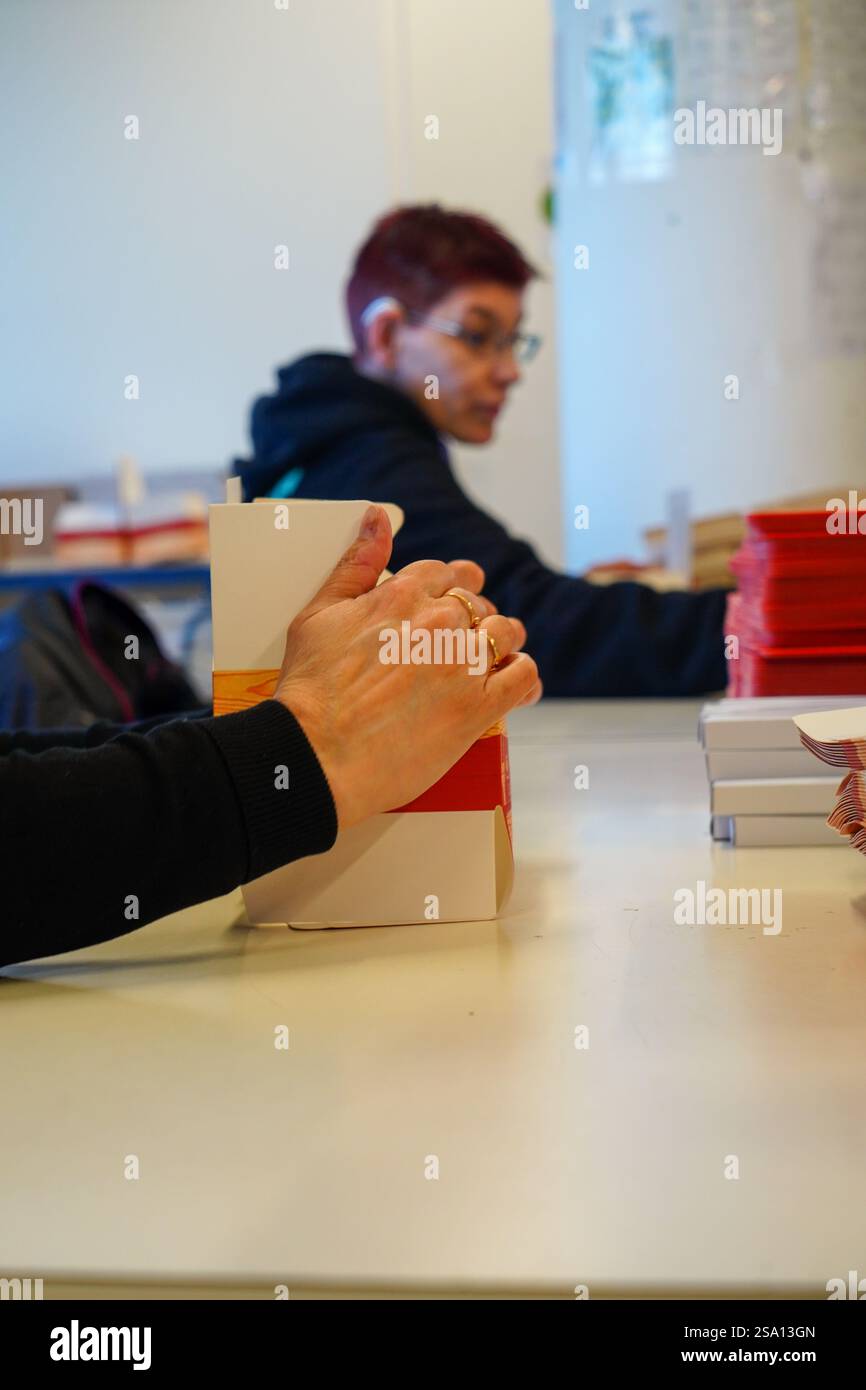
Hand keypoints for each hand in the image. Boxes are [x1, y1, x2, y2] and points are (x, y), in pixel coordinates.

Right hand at [274, 505, 540, 828]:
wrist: (318, 753)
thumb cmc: (310, 690)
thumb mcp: (318, 613)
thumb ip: (354, 564)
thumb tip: (376, 517)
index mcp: (401, 595)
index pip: (446, 572)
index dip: (453, 584)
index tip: (454, 597)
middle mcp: (439, 622)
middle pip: (478, 604)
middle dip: (476, 616)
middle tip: (466, 639)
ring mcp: (462, 664)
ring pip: (507, 634)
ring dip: (505, 641)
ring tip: (499, 656)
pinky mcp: (478, 707)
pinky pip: (523, 678)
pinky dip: (526, 678)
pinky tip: (518, 684)